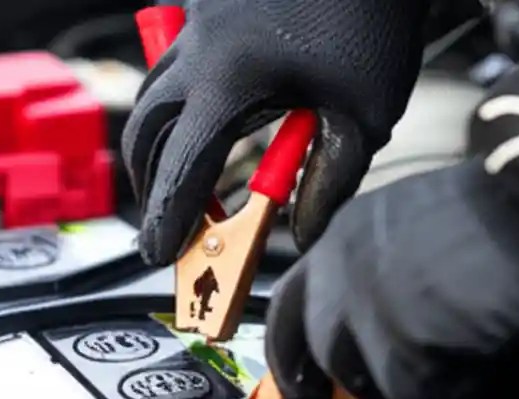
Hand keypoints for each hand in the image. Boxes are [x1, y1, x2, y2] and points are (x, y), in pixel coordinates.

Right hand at [122, 0, 428, 265]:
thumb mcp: (363, 118)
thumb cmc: (373, 24)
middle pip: (144, 130)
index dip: (169, 218)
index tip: (160, 253)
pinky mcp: (206, 5)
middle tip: (168, 222)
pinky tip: (209, 115)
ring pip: (151, 92)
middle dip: (149, 183)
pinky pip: (173, 61)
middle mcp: (200, 47)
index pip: (182, 167)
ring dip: (158, 141)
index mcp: (230, 78)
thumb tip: (300, 234)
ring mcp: (198, 20)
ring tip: (186, 178)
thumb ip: (328, 185)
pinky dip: (177, 100)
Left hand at [264, 33, 518, 398]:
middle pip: (302, 343)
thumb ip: (392, 277)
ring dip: (401, 384)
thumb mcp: (430, 231)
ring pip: (356, 375)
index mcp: (351, 229)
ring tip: (454, 362)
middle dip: (317, 381)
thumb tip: (382, 330)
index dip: (297, 345)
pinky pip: (407, 394)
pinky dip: (444, 391)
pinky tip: (477, 361)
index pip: (291, 298)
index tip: (307, 374)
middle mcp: (344, 261)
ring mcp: (366, 301)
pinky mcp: (397, 341)